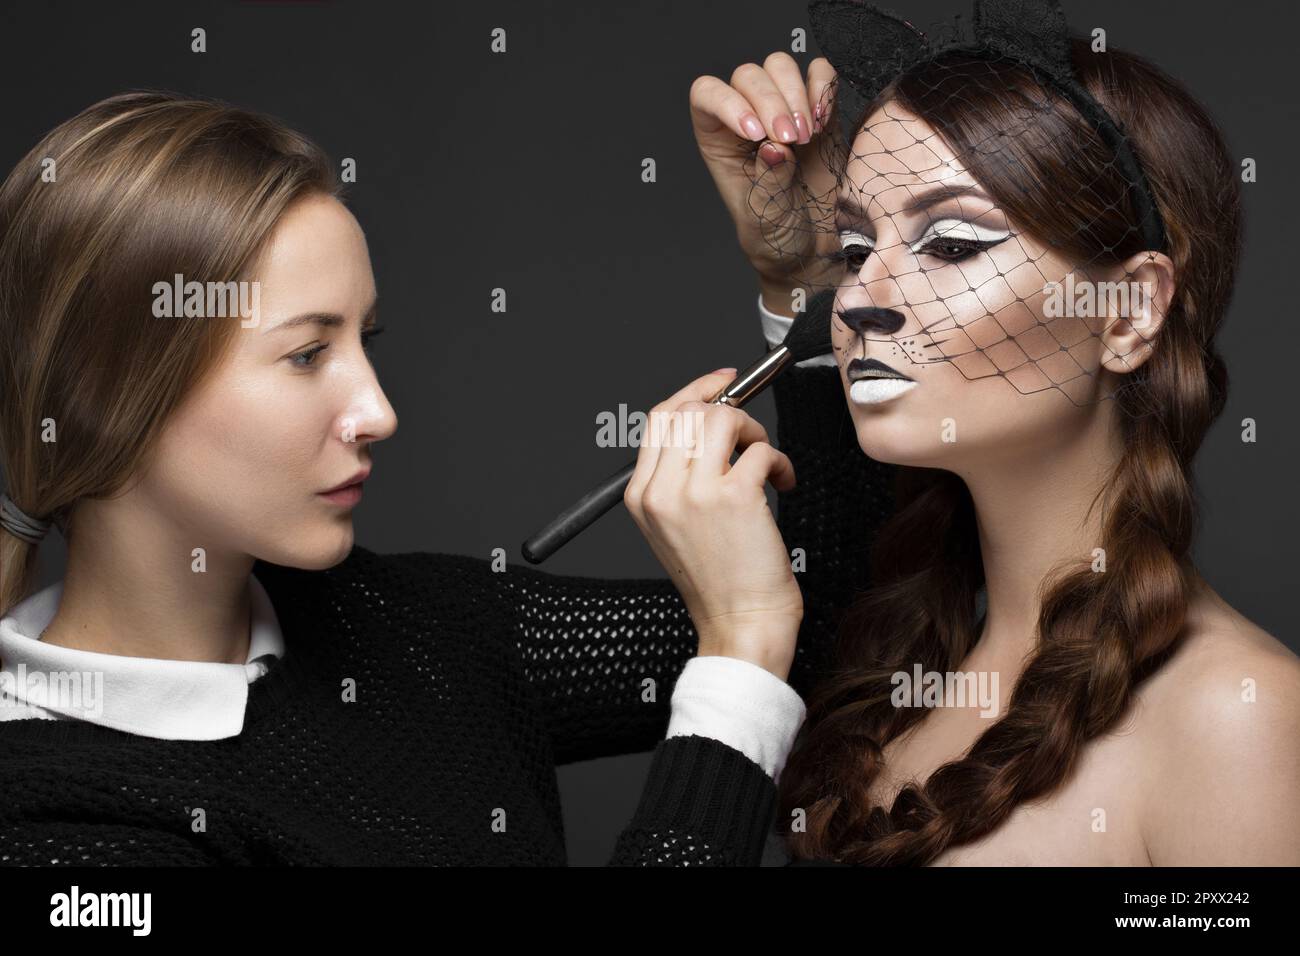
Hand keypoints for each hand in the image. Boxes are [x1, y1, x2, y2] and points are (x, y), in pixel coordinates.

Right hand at [623, 369, 802, 680]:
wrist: (740, 625)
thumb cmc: (719, 581)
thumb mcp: (675, 527)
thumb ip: (680, 477)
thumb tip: (710, 423)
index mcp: (642, 496)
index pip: (659, 418)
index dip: (695, 390)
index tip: (723, 384)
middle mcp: (662, 491)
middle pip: (688, 411)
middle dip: (730, 411)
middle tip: (750, 436)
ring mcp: (695, 494)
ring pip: (723, 419)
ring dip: (755, 432)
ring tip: (764, 461)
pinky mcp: (735, 498)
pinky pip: (760, 450)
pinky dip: (780, 461)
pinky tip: (783, 483)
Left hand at [689, 52, 842, 297]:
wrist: (814, 248)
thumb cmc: (776, 237)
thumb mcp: (764, 220)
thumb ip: (767, 184)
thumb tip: (774, 150)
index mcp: (719, 141)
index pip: (707, 95)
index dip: (728, 103)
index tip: (755, 133)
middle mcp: (747, 118)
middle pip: (749, 76)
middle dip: (772, 103)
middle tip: (793, 141)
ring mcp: (783, 110)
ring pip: (780, 67)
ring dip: (796, 95)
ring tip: (809, 136)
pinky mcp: (819, 110)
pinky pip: (819, 74)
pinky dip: (824, 88)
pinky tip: (824, 121)